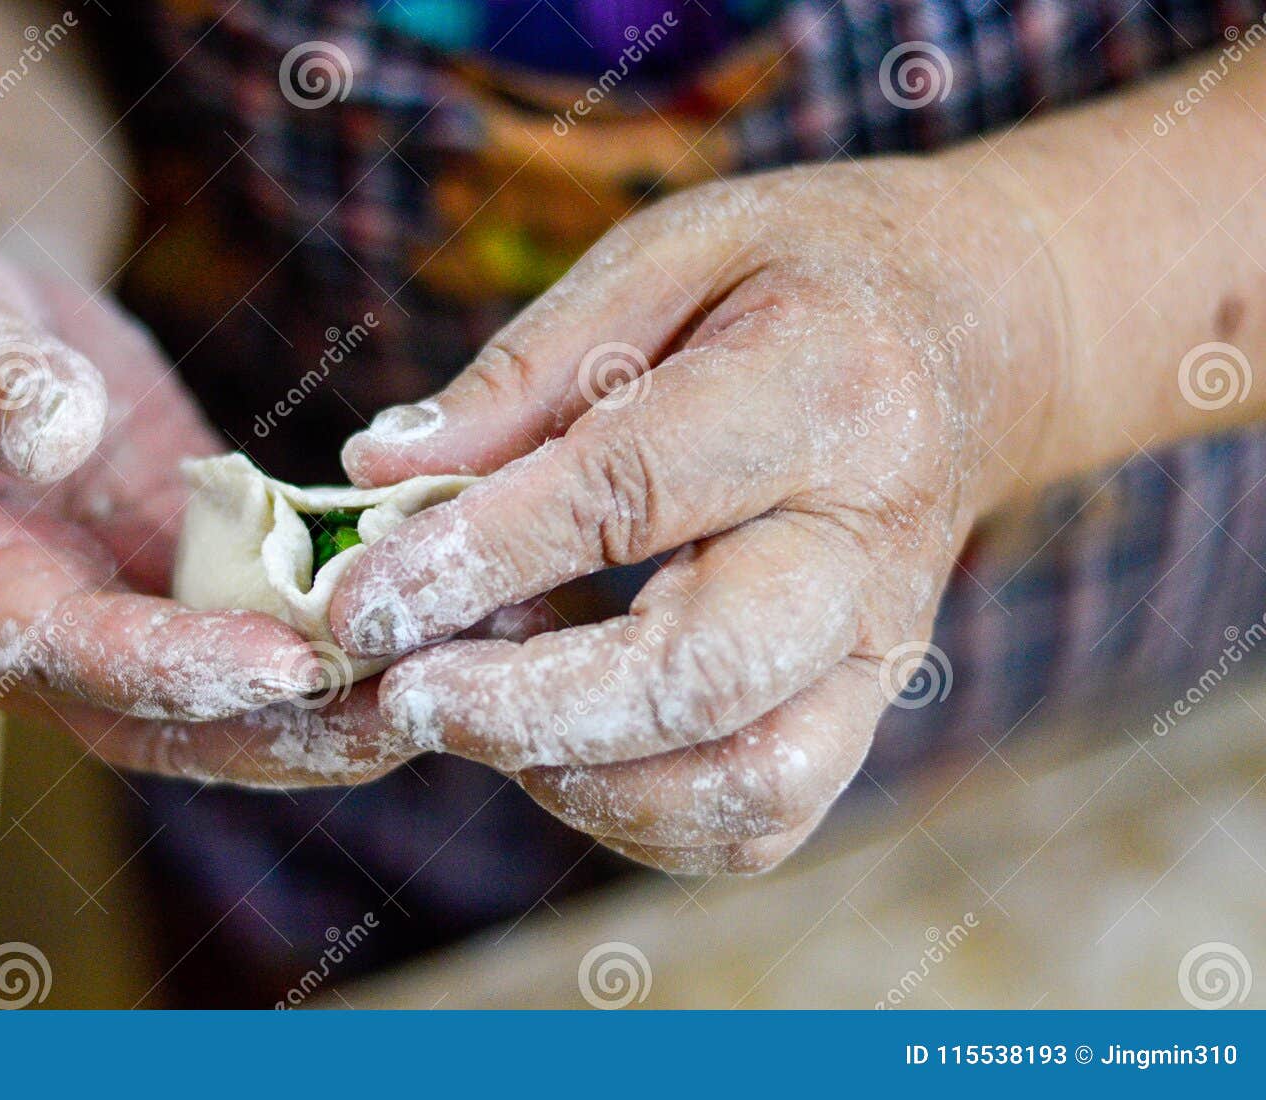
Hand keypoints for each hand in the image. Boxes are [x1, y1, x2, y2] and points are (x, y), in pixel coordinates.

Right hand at [0, 231, 405, 786]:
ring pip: (237, 697)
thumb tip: (56, 425)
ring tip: (471, 665)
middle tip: (422, 708)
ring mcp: (115, 617)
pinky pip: (269, 623)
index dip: (178, 669)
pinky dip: (351, 625)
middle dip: (296, 725)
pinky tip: (451, 599)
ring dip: (348, 696)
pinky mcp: (183, 580)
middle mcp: (33, 637)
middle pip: (174, 722)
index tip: (292, 666)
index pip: (70, 655)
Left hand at [333, 158, 1067, 870]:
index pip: (628, 495)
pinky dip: (638, 815)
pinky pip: (760, 818)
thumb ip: (525, 371)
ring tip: (472, 718)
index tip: (355, 603)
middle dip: (524, 709)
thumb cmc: (803, 280)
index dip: (478, 558)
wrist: (978, 335)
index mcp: (821, 392)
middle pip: (695, 676)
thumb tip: (380, 474)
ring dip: (580, 782)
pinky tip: (550, 748)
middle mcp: (867, 545)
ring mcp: (880, 647)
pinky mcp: (867, 707)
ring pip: (745, 788)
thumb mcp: (665, 257)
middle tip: (401, 696)